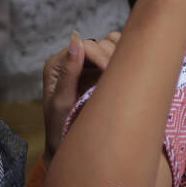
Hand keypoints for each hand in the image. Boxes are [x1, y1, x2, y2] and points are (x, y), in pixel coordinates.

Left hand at [42, 30, 120, 156]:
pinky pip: (116, 56)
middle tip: (119, 79)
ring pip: (110, 48)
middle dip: (111, 59)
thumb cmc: (60, 128)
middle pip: (99, 45)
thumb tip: (76, 40)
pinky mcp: (101, 74)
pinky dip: (124, 60)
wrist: (68, 146)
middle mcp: (72, 61)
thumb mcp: (62, 102)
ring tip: (122, 78)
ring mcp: (88, 67)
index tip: (111, 72)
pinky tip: (127, 74)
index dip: (101, 56)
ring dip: (119, 59)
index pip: (85, 46)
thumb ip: (68, 72)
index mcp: (58, 64)